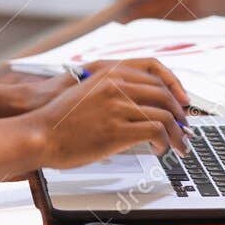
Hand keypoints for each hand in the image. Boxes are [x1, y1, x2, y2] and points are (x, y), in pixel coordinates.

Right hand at [31, 63, 190, 167]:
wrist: (40, 134)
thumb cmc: (60, 120)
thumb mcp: (87, 94)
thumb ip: (111, 93)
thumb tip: (135, 107)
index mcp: (110, 74)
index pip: (156, 74)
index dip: (175, 90)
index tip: (182, 105)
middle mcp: (117, 86)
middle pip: (164, 95)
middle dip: (179, 115)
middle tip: (184, 129)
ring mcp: (118, 107)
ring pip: (164, 115)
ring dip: (176, 133)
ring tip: (178, 145)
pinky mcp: (118, 130)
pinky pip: (155, 132)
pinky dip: (164, 141)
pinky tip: (159, 149)